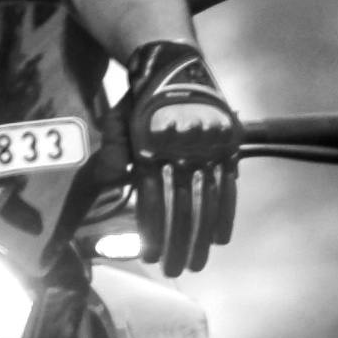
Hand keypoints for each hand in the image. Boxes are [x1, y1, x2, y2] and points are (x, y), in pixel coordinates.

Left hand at [122, 39, 239, 279]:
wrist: (175, 66)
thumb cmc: (141, 100)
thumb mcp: (118, 118)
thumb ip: (113, 148)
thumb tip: (110, 175)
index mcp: (154, 145)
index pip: (154, 199)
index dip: (153, 231)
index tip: (150, 257)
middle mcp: (183, 151)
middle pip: (182, 208)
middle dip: (178, 245)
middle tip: (174, 272)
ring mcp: (207, 150)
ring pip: (205, 202)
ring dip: (200, 238)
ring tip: (195, 264)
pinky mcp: (225, 148)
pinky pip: (227, 187)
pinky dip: (225, 214)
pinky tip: (219, 239)